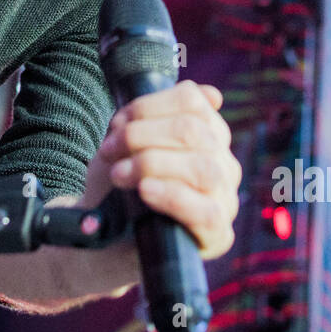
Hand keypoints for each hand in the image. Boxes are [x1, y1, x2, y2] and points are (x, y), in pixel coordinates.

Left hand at [87, 80, 240, 260]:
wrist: (106, 236)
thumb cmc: (121, 185)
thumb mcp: (131, 144)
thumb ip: (161, 115)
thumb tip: (210, 94)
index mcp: (207, 133)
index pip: (192, 101)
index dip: (148, 106)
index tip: (116, 124)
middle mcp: (223, 162)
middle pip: (194, 131)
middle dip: (141, 135)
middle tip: (109, 150)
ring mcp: (225, 198)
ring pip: (202, 168)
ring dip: (152, 164)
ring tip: (120, 174)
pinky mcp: (218, 234)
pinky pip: (206, 212)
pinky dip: (172, 195)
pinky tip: (147, 190)